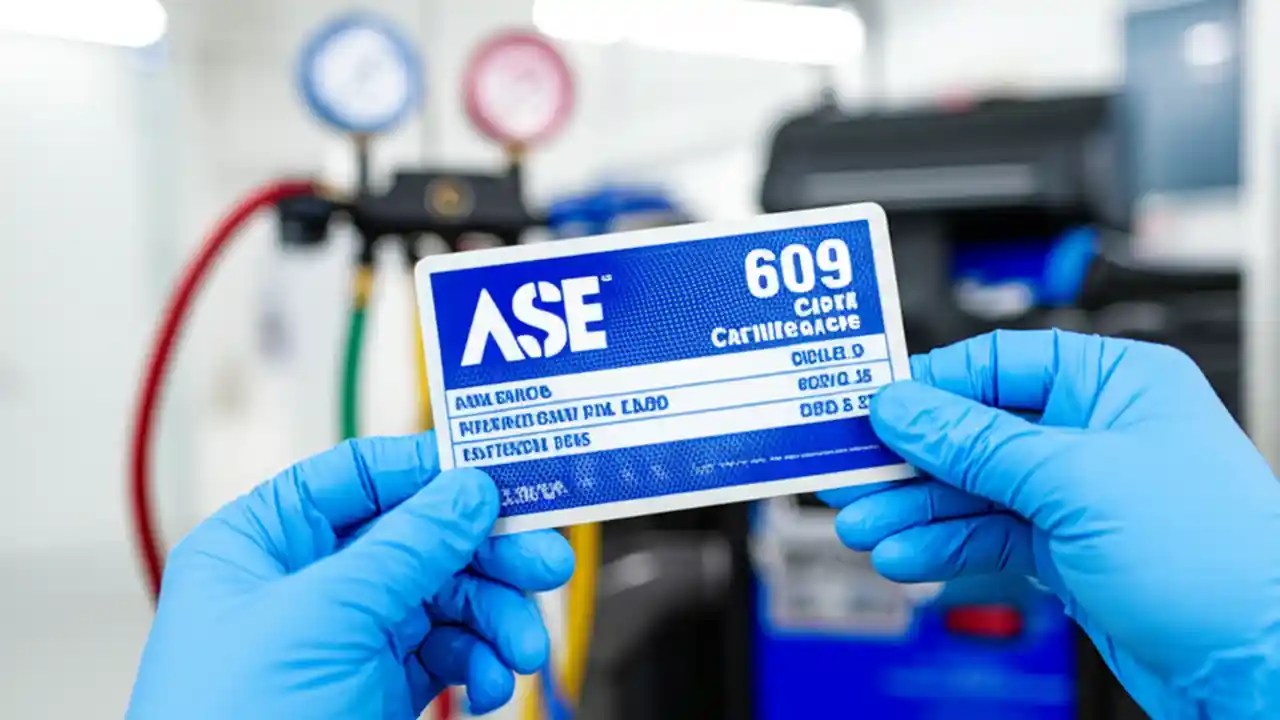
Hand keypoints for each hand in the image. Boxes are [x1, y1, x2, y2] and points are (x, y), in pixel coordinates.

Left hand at [127, 433, 574, 718]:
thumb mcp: (326, 616)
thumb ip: (407, 546)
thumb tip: (466, 490)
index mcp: (263, 544)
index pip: (359, 478)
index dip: (430, 470)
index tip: (498, 472)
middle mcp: (305, 585)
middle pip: (420, 539)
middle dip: (487, 554)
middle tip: (544, 559)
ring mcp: (346, 639)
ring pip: (445, 600)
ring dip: (496, 618)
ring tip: (523, 644)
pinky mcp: (378, 690)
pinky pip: (447, 656)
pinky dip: (481, 665)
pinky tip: (492, 681)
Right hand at [821, 330, 1279, 717]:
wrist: (1263, 666)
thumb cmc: (1220, 558)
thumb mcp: (1077, 481)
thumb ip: (976, 443)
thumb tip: (903, 407)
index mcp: (1115, 382)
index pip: (996, 363)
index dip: (927, 385)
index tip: (869, 407)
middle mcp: (1094, 431)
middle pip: (974, 430)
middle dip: (909, 458)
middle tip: (848, 474)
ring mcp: (1079, 495)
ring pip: (972, 490)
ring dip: (915, 510)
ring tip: (865, 525)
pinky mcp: (1068, 552)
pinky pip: (987, 537)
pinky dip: (944, 548)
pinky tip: (906, 556)